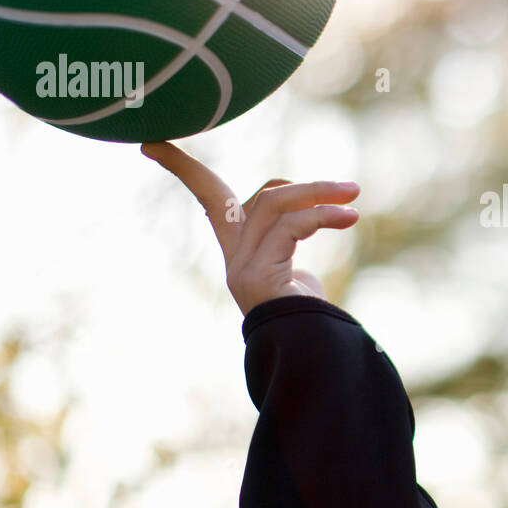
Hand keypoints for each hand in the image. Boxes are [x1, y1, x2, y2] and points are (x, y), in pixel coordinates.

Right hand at [140, 141, 359, 316]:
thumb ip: (288, 248)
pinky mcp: (258, 278)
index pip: (209, 200)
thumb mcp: (297, 277)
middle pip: (249, 198)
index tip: (151, 143)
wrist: (308, 364)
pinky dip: (321, 216)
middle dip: (299, 184)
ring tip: (356, 198)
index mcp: (241, 254)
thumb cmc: (309, 326)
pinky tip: (349, 219)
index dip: (184, 169)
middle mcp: (235, 260)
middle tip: (352, 186)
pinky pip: (289, 227)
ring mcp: (243, 270)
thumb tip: (300, 227)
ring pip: (274, 205)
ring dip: (320, 196)